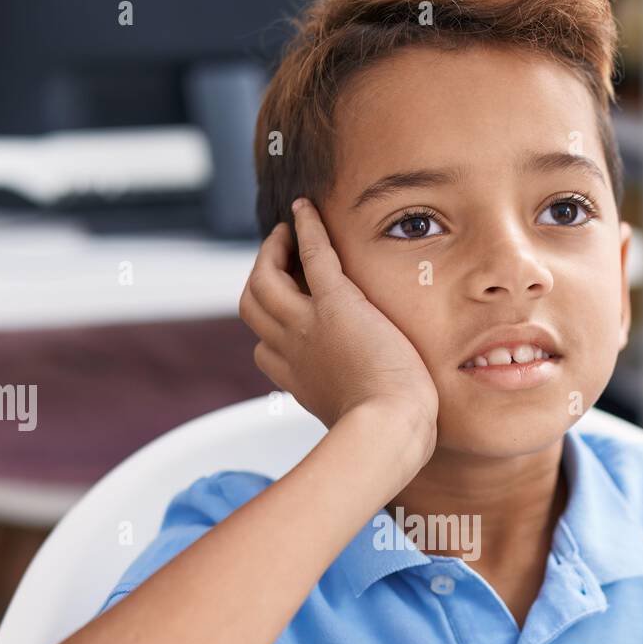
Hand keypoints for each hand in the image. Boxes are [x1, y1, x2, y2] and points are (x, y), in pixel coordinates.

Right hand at [239, 199, 438, 463]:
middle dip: (259, 280)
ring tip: (286, 232)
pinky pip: (312, 254)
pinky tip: (305, 208)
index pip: (264, 352)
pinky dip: (305, 228)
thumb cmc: (389, 436)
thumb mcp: (360, 427)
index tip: (288, 316)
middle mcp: (292, 351)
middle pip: (251, 307)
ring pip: (266, 279)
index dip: (269, 331)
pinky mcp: (337, 304)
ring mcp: (307, 326)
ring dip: (273, 250)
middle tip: (279, 259)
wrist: (392, 428)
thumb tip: (376, 425)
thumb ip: (356, 414)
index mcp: (298, 382)